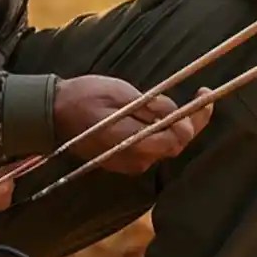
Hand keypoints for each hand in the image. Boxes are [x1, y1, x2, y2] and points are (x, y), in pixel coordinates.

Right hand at [52, 75, 213, 174]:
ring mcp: (130, 163)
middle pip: (176, 144)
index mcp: (134, 144)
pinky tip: (161, 112)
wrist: (52, 114)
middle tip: (202, 94)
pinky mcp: (125, 160)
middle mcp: (136, 160)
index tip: (204, 95)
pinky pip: (152, 146)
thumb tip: (183, 119)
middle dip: (192, 120)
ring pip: (165, 145)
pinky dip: (162, 129)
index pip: (178, 139)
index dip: (197, 119)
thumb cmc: (83, 98)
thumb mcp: (119, 93)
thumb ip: (152, 108)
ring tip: (185, 100)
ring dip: (177, 124)